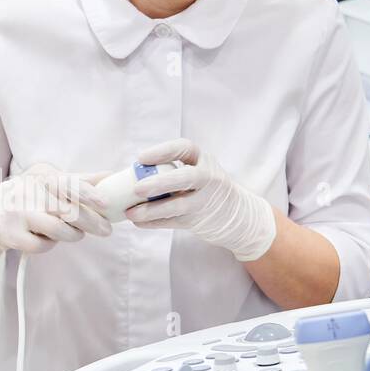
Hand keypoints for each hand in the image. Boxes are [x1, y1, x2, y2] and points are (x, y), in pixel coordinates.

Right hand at [0, 163, 111, 263]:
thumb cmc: (26, 197)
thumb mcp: (48, 182)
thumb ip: (78, 180)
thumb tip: (110, 176)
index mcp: (41, 177)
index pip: (68, 183)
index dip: (89, 194)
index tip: (106, 204)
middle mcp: (28, 192)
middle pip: (68, 210)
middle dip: (92, 222)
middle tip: (106, 230)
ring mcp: (18, 213)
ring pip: (58, 230)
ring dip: (73, 235)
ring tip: (75, 234)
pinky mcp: (11, 234)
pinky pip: (41, 245)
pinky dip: (49, 245)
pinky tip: (46, 239)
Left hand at [125, 139, 275, 261]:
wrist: (238, 216)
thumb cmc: (205, 188)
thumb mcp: (198, 172)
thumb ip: (173, 170)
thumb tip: (131, 174)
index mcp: (203, 160)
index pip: (185, 148)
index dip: (162, 151)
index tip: (141, 157)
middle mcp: (208, 178)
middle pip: (186, 177)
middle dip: (160, 183)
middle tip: (137, 188)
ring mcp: (205, 201)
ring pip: (178, 205)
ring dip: (152, 210)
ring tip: (131, 213)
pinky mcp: (199, 220)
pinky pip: (173, 221)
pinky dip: (154, 222)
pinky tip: (138, 222)